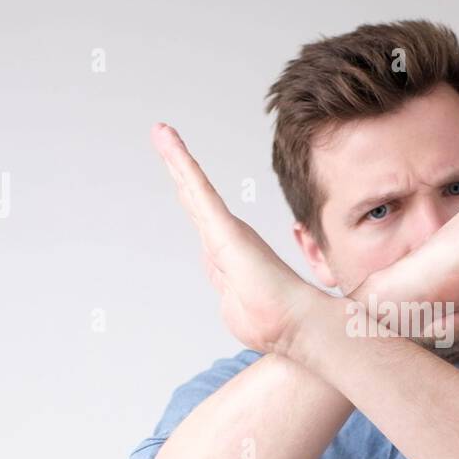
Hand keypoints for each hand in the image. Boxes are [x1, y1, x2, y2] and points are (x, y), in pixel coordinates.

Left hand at [151, 123, 321, 354]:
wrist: (297, 326)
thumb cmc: (282, 322)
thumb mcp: (243, 313)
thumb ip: (236, 298)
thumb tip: (247, 295)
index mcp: (232, 258)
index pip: (205, 222)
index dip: (192, 196)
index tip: (180, 179)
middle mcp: (228, 241)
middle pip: (195, 200)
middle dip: (179, 168)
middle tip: (162, 135)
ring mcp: (227, 233)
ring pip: (194, 192)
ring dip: (177, 159)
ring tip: (161, 132)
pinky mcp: (227, 230)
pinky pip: (201, 193)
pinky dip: (184, 166)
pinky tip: (170, 145)